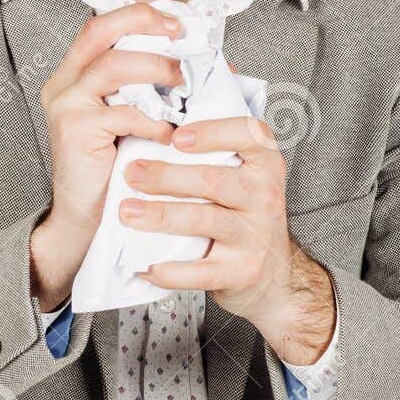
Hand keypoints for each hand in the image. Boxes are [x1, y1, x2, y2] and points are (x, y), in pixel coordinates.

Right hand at [30, 2, 185, 311]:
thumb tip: (212, 65)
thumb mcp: (137, 119)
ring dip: (155, 70)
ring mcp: (66, 105)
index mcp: (77, 74)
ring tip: (183, 85)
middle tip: (183, 41)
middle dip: (145, 27)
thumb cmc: (115, 169)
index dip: (140, 15)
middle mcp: (65, 83)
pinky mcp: (74, 130)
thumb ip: (157, 90)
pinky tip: (170, 133)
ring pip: (111, 66)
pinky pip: (120, 112)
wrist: (86, 219)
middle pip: (100, 32)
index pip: (104, 25)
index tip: (178, 22)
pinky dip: (151, 119)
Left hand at [117, 114, 336, 364]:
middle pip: (213, 180)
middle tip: (131, 173)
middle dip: (166, 176)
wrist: (273, 275)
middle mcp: (264, 197)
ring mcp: (255, 235)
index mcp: (265, 165)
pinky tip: (145, 265)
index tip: (175, 137)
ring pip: (203, 219)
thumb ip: (217, 153)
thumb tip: (158, 124)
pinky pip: (201, 271)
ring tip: (127, 212)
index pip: (248, 135)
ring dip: (159, 215)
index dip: (211, 133)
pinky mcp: (242, 271)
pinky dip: (169, 270)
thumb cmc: (246, 217)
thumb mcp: (246, 177)